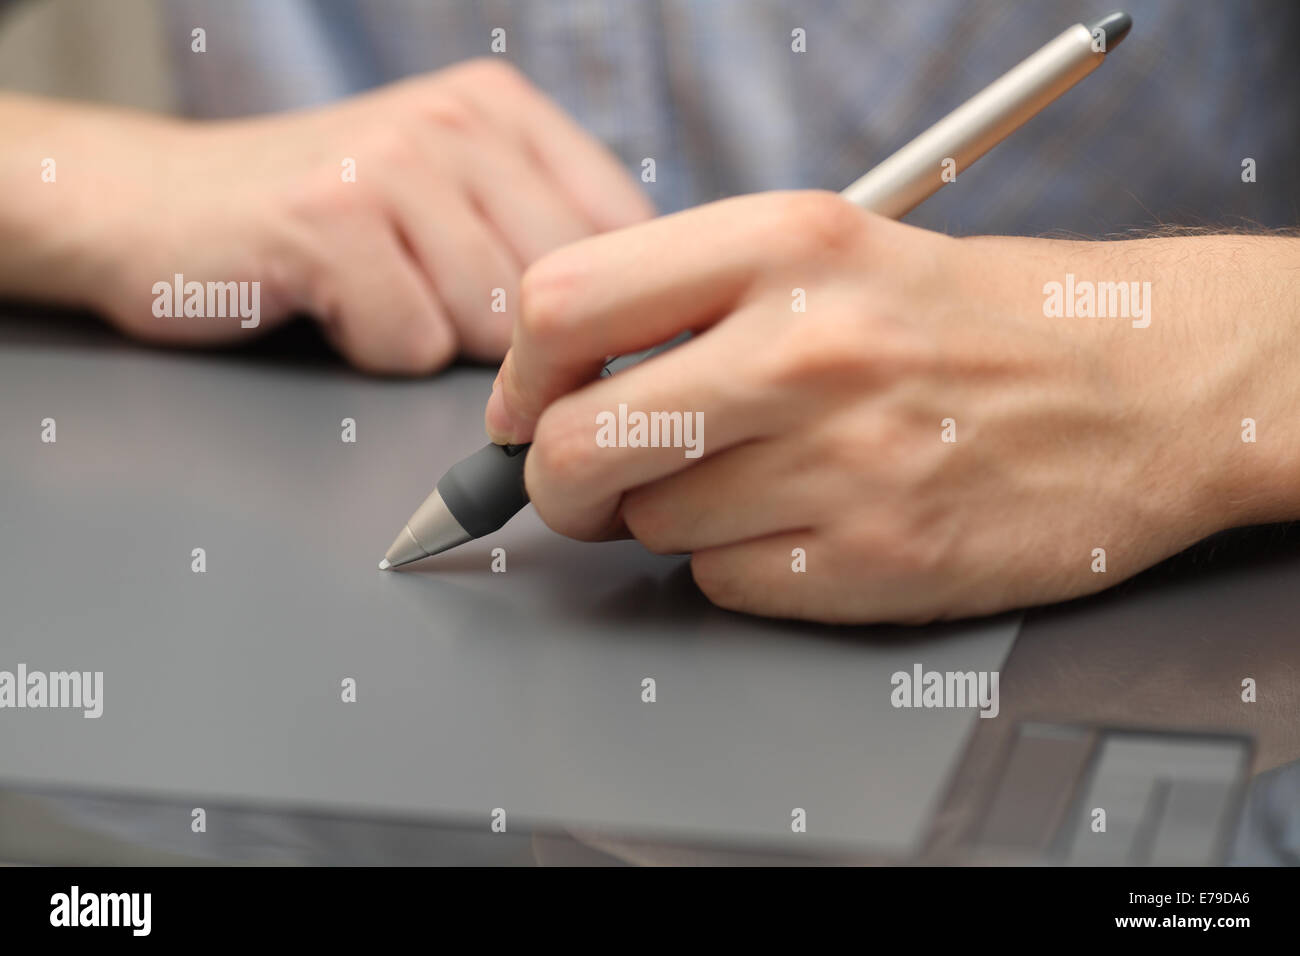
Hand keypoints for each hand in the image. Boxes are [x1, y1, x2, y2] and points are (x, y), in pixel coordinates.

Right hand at [4, 61, 650, 372]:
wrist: (157, 209)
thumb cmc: (321, 226)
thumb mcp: (448, 198)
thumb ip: (539, 232)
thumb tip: (644, 318)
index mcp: (501, 111)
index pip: (622, 231)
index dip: (600, 307)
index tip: (560, 337)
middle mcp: (456, 122)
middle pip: (559, 292)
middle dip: (510, 339)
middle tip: (435, 314)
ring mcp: (392, 163)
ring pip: (490, 328)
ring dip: (429, 338)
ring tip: (373, 292)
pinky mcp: (329, 220)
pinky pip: (412, 345)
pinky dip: (371, 350)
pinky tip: (329, 302)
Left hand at [485, 191, 1299, 622]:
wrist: (1147, 385)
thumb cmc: (977, 319)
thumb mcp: (837, 251)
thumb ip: (693, 300)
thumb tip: (559, 383)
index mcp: (787, 243)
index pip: (564, 304)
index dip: (518, 374)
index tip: (524, 406)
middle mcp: (809, 347)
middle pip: (575, 444)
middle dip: (556, 481)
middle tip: (584, 481)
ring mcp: (845, 461)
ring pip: (649, 525)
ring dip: (670, 517)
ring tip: (755, 480)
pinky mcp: (877, 558)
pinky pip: (724, 584)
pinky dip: (739, 566)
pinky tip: (807, 524)